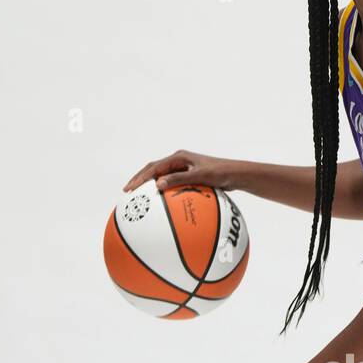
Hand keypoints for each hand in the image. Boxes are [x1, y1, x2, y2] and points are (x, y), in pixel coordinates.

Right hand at [123, 150, 237, 193]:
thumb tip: (158, 184)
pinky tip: (159, 205)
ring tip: (139, 198)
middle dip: (139, 180)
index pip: (153, 168)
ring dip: (149, 186)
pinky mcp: (187, 177)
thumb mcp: (200, 176)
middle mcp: (178, 161)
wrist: (235, 174)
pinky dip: (162, 191)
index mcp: (178, 157)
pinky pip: (170, 184)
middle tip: (127, 192)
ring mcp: (182, 169)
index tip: (130, 189)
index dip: (140, 178)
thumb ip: (179, 179)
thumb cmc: (220, 173)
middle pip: (153, 170)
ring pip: (160, 177)